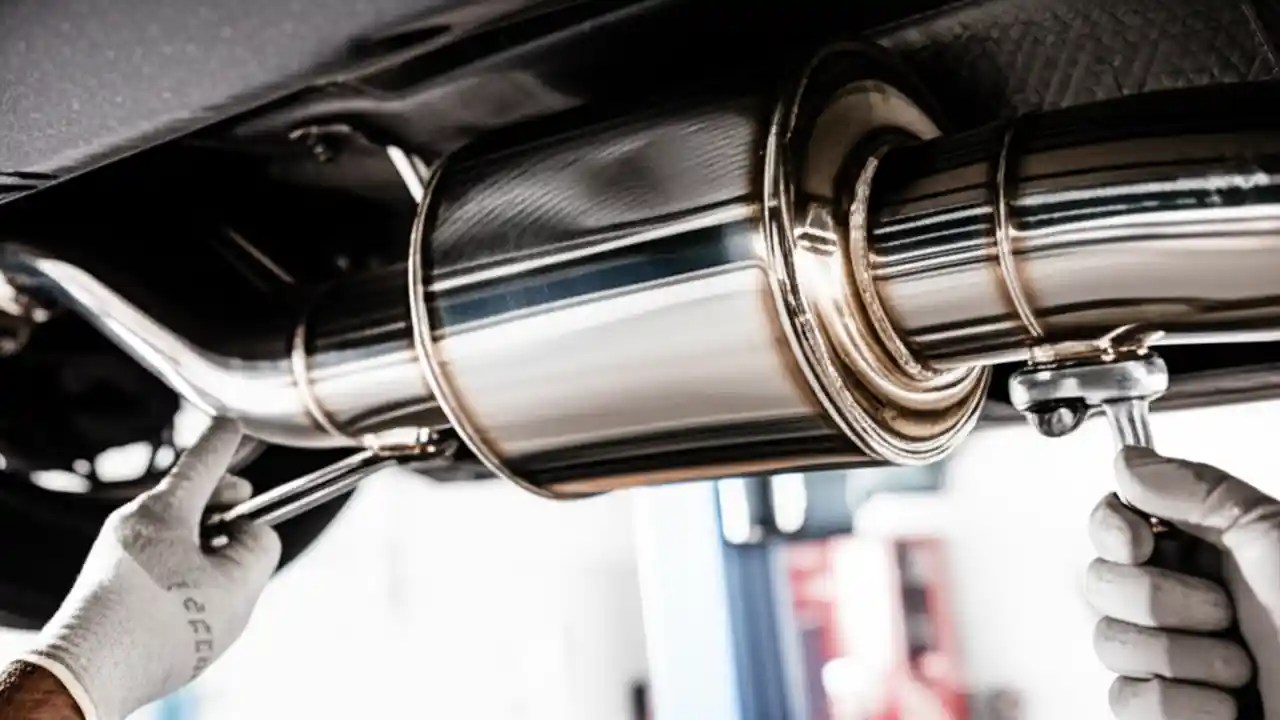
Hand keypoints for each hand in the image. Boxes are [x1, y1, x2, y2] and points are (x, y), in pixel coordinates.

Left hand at [22, 419, 279, 719]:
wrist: (90, 673)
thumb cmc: (164, 628)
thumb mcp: (238, 586)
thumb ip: (260, 546)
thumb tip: (252, 533)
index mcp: (165, 511)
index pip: (203, 462)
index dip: (226, 443)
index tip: (233, 426)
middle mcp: (133, 521)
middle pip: (190, 496)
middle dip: (224, 503)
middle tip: (248, 520)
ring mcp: (116, 549)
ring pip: (175, 530)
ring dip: (206, 541)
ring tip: (225, 576)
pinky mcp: (108, 577)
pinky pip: (156, 554)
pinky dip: (184, 561)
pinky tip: (194, 597)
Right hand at [1086, 447, 1279, 719]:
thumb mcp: (1274, 539)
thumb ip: (1199, 490)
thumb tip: (1129, 460)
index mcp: (1205, 551)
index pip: (1114, 520)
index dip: (1112, 529)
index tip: (1139, 543)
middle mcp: (1183, 599)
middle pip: (1101, 581)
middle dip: (1159, 602)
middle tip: (1223, 613)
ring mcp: (1170, 658)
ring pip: (1109, 642)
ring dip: (1180, 658)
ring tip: (1239, 669)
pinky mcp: (1166, 710)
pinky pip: (1125, 700)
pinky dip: (1179, 706)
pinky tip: (1225, 705)